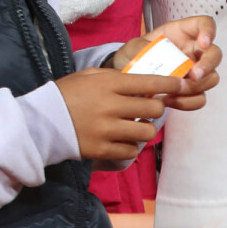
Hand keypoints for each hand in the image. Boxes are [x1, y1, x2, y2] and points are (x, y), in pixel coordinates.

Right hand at [56, 66, 184, 160]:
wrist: (43, 122)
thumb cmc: (68, 93)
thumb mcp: (89, 76)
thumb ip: (115, 78)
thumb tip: (141, 84)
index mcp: (108, 84)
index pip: (147, 82)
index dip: (168, 83)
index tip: (182, 84)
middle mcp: (111, 107)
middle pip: (152, 109)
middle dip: (157, 107)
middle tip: (151, 107)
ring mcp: (108, 130)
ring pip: (146, 132)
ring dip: (145, 128)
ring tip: (136, 125)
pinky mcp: (103, 150)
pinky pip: (131, 151)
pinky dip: (132, 146)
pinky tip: (124, 139)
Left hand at [113, 18, 220, 111]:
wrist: (129, 75)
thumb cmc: (135, 55)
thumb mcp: (134, 46)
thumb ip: (141, 48)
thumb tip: (147, 54)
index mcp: (183, 33)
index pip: (205, 24)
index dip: (209, 31)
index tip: (203, 42)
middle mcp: (193, 51)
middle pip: (215, 54)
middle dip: (208, 65)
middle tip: (194, 75)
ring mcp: (194, 71)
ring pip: (212, 78)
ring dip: (197, 86)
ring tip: (177, 89)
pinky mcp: (190, 90)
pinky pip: (199, 98)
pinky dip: (187, 102)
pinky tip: (170, 100)